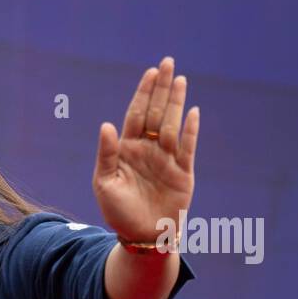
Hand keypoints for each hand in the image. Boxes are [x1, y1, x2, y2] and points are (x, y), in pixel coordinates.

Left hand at [93, 56, 199, 241]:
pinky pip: (188, 147)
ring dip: (176, 102)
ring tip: (180, 79)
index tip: (150, 72)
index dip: (143, 93)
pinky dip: (190, 130)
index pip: (136, 115)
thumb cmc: (117, 211)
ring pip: (173, 124)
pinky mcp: (183, 172)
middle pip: (157, 112)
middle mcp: (148, 149)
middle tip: (168, 62)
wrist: (140, 236)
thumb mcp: (105, 183)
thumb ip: (106, 154)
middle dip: (162, 88)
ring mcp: (166, 159)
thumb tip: (106, 125)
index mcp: (127, 149)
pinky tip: (192, 112)